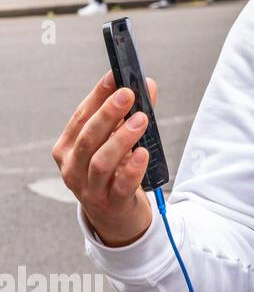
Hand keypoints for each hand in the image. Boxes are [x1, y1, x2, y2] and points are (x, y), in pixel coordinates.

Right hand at [53, 70, 159, 247]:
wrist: (115, 216)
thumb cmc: (114, 171)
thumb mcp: (117, 142)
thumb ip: (129, 115)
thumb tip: (148, 85)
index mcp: (68, 147)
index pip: (81, 116)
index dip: (98, 95)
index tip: (115, 75)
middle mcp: (73, 167)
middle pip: (88, 137)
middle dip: (108, 113)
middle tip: (128, 94)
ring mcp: (89, 187)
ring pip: (102, 160)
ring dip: (122, 138)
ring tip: (141, 119)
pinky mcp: (110, 202)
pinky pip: (121, 184)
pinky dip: (132, 168)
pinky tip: (143, 153)